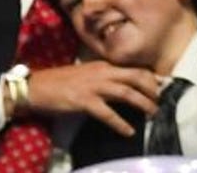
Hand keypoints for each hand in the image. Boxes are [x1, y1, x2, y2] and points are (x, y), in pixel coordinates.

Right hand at [20, 61, 171, 133]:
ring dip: (143, 103)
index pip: (134, 68)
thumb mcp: (87, 75)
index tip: (160, 87)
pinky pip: (108, 114)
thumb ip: (105, 79)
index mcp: (103, 65)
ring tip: (152, 113)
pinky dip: (120, 123)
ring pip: (126, 93)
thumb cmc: (61, 82)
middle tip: (160, 101)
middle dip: (152, 89)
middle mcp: (102, 72)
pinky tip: (128, 131)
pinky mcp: (84, 101)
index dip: (150, 78)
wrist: (36, 87)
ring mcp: (94, 86)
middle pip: (136, 76)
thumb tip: (124, 89)